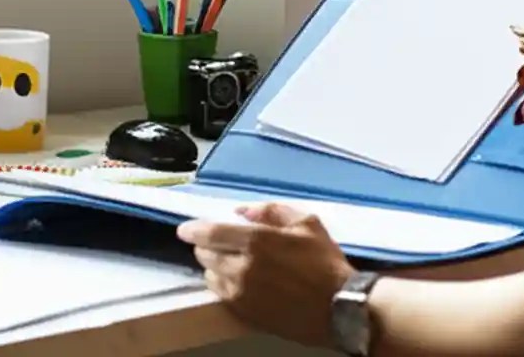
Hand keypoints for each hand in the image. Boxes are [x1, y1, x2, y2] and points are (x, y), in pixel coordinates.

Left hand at [176, 202, 355, 347]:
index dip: (193, 229)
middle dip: (206, 245)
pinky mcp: (245, 313)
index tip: (184, 229)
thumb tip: (242, 210)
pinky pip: (221, 295)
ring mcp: (241, 293)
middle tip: (216, 242)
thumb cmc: (325, 263)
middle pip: (205, 254)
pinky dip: (221, 283)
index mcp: (257, 241)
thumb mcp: (307, 224)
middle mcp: (242, 268)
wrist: (339, 308)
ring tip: (227, 261)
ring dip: (213, 265)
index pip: (210, 233)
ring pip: (210, 275)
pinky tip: (235, 280)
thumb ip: (272, 211)